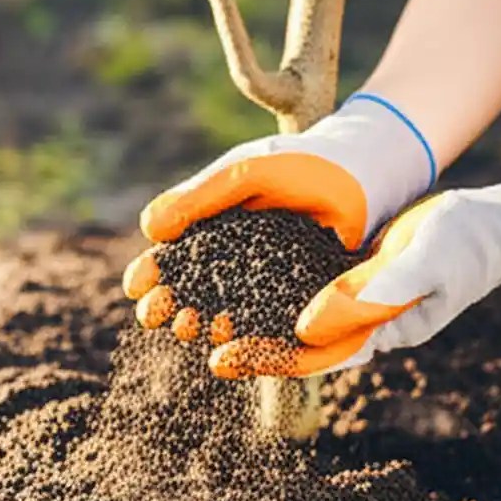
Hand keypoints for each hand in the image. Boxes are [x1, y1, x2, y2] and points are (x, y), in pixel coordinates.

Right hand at [124, 93, 435, 329]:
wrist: (363, 174)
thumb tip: (149, 228)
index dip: (152, 273)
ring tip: (188, 327)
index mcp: (213, 227)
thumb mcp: (243, 174)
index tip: (136, 286)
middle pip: (191, 290)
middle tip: (154, 315)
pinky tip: (226, 336)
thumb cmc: (301, 164)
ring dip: (199, 322)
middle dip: (168, 305)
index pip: (173, 256)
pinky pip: (263, 320)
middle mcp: (233, 260)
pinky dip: (242, 331)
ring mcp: (262, 282)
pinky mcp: (293, 299)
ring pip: (221, 310)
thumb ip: (199, 197)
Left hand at [210, 156, 500, 377]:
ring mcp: (355, 300)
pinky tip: (232, 270)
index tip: (221, 358)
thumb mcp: (424, 261)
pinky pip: (302, 283)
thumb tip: (309, 325)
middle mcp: (361, 324)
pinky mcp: (350, 275)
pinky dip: (267, 282)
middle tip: (189, 334)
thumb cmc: (467, 243)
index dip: (265, 359)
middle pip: (292, 342)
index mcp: (380, 334)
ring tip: (198, 307)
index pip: (312, 357)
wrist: (494, 224)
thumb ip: (372, 292)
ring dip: (249, 313)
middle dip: (243, 341)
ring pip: (292, 314)